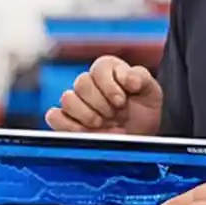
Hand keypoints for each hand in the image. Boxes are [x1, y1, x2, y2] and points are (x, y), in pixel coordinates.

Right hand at [44, 55, 162, 135]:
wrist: (139, 136)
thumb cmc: (144, 111)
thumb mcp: (151, 92)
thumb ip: (142, 78)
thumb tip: (129, 79)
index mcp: (107, 70)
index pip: (98, 68)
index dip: (109, 86)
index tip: (121, 101)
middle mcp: (89, 83)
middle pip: (81, 83)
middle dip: (100, 103)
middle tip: (114, 115)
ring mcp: (76, 102)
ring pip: (67, 99)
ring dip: (86, 115)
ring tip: (102, 124)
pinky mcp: (66, 120)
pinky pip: (54, 116)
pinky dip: (67, 125)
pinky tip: (86, 132)